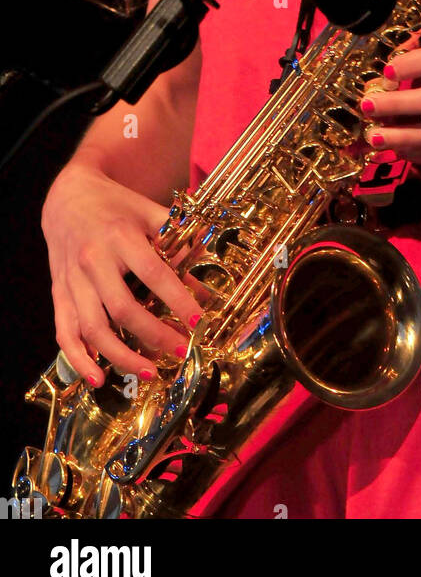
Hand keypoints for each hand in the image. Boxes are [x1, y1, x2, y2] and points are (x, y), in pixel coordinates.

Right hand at [41, 162, 202, 386]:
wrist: (69, 198)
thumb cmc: (116, 207)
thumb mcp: (149, 213)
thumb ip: (178, 242)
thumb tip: (205, 270)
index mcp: (120, 236)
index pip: (152, 273)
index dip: (177, 299)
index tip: (197, 321)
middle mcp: (93, 260)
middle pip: (122, 308)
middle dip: (154, 335)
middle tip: (181, 350)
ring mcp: (72, 281)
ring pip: (93, 328)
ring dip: (121, 356)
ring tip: (149, 372)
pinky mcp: (59, 295)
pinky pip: (65, 333)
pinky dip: (79, 359)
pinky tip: (98, 378)